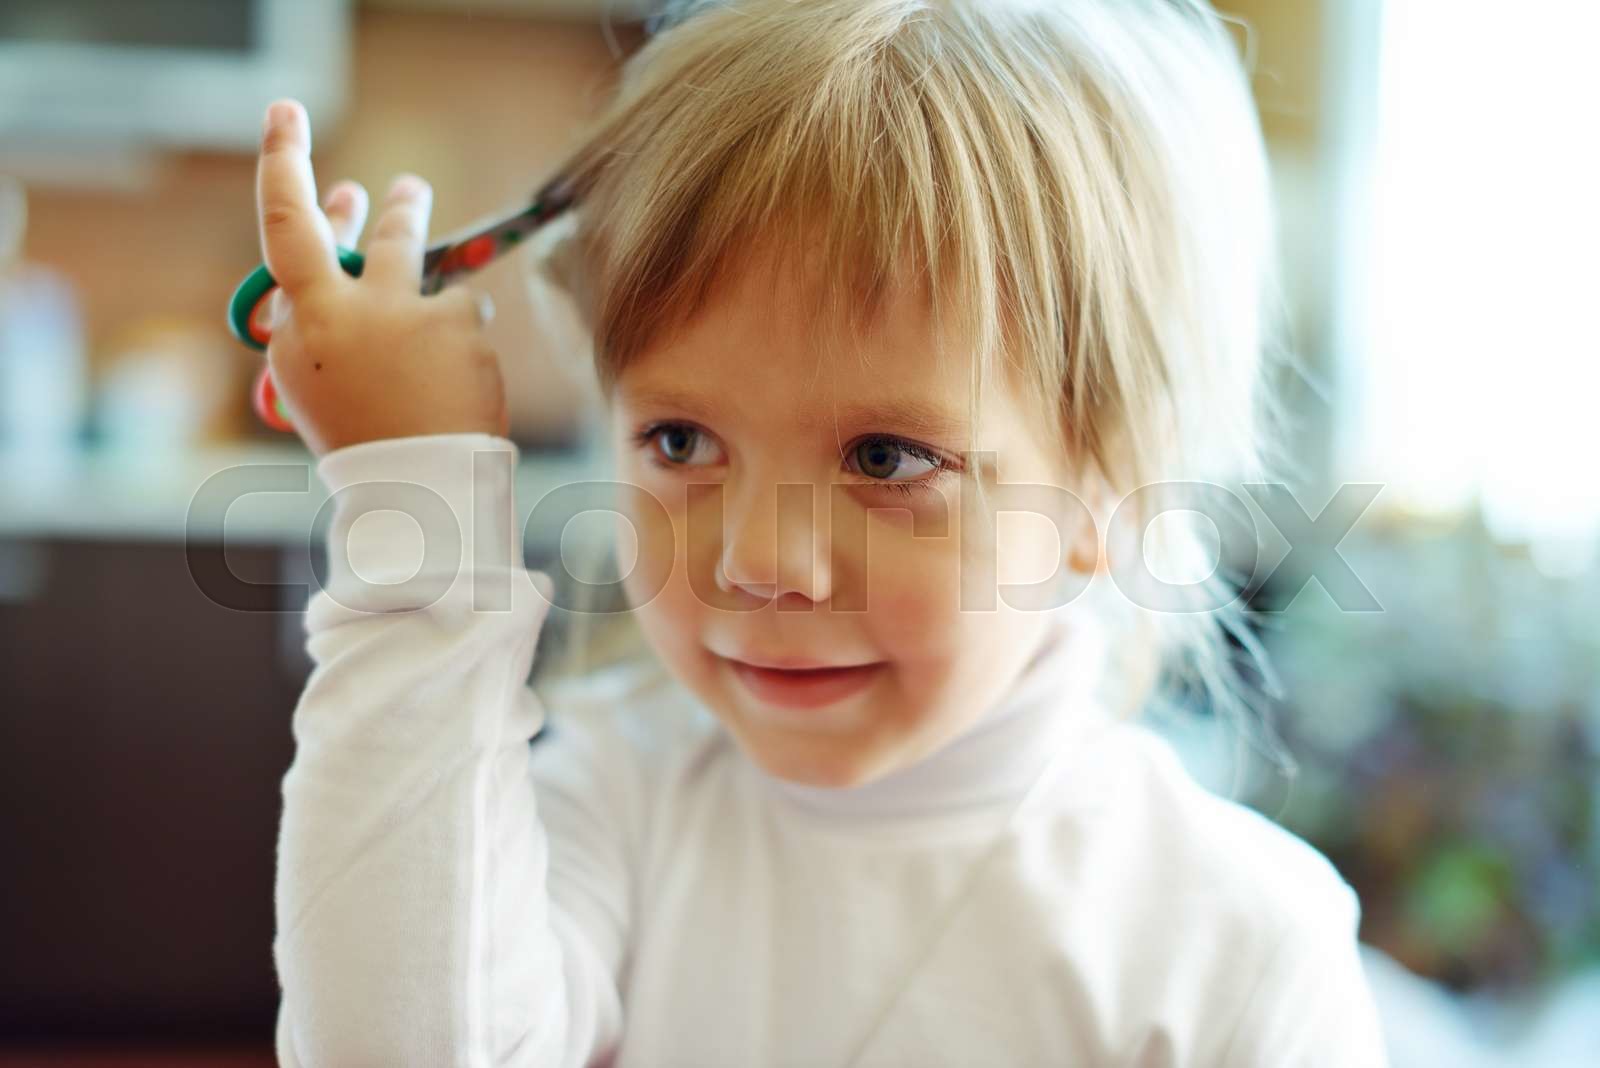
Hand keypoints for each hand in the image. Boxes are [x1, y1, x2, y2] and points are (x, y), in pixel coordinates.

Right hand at [255, 98, 507, 456]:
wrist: (419, 488)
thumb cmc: (362, 442)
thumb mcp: (312, 386)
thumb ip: (315, 325)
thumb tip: (342, 263)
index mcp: (299, 329)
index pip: (285, 229)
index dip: (283, 164)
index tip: (286, 116)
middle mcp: (345, 309)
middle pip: (363, 232)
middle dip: (383, 205)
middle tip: (390, 189)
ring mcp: (404, 310)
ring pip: (414, 254)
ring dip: (415, 231)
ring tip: (416, 209)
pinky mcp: (456, 320)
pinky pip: (463, 309)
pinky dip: (461, 336)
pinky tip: (458, 372)